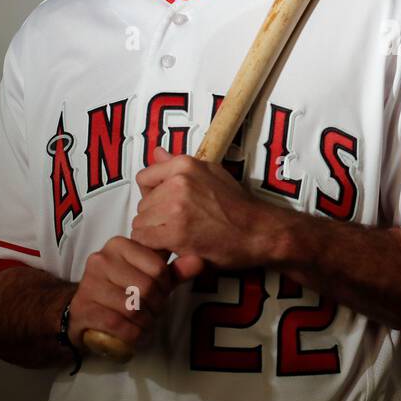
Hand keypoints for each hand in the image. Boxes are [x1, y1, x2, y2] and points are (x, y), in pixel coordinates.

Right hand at [67, 234, 204, 350]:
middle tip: (153, 312)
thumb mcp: (149, 277)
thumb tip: (199, 261)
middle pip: (146, 288)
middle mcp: (101, 259)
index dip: (165, 286)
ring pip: (133, 307)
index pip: (158, 267)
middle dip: (156, 306)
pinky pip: (118, 324)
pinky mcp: (84, 307)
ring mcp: (89, 283)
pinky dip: (132, 334)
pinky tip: (134, 334)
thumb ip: (174, 270)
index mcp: (120, 245)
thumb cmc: (121, 290)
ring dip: (144, 322)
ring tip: (144, 323)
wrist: (82, 311)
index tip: (161, 294)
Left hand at [132, 147, 286, 268]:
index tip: (167, 206)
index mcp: (185, 165)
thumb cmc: (238, 205)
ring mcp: (176, 207)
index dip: (152, 195)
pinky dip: (157, 248)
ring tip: (178, 237)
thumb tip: (157, 152)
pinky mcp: (176, 232)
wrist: (259, 232)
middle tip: (178, 225)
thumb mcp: (212, 173)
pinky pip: (146, 240)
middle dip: (154, 218)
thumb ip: (179, 166)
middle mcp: (178, 182)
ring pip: (141, 224)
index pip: (144, 178)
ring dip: (154, 235)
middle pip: (142, 205)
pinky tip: (175, 247)